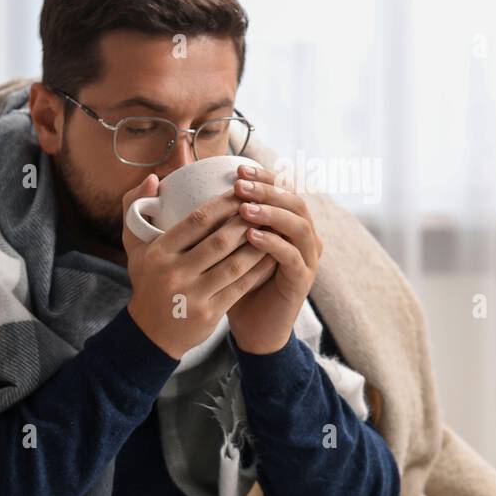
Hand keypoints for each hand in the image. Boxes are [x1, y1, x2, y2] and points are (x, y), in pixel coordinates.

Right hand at [122, 172, 277, 359]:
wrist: (150, 334)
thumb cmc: (148, 283)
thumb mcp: (135, 248)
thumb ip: (135, 209)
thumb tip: (154, 178)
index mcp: (158, 253)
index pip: (197, 220)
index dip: (224, 204)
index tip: (242, 192)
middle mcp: (174, 273)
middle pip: (220, 240)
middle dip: (247, 221)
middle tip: (265, 208)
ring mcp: (192, 295)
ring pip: (235, 263)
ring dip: (259, 244)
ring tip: (273, 229)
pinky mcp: (209, 313)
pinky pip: (241, 285)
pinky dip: (259, 270)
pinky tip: (272, 257)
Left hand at [227, 164, 322, 353]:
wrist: (251, 325)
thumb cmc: (234, 283)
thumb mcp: (224, 248)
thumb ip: (217, 222)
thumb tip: (189, 193)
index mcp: (285, 223)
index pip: (282, 190)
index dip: (263, 177)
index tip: (237, 169)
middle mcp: (302, 236)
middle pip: (295, 201)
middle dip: (268, 190)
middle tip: (241, 185)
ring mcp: (306, 257)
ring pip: (299, 225)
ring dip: (272, 214)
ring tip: (245, 209)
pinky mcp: (302, 279)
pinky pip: (292, 256)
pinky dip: (273, 244)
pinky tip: (252, 237)